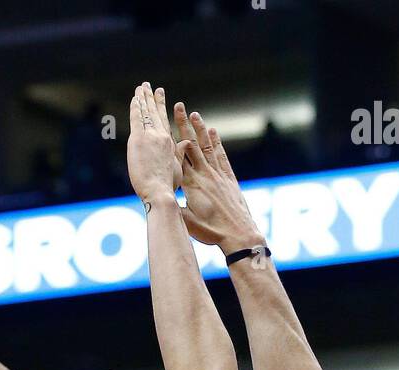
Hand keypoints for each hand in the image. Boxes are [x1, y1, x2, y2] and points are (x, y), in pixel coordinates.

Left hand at [127, 82, 182, 204]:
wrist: (159, 192)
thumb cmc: (167, 186)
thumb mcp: (177, 168)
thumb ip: (180, 153)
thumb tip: (187, 142)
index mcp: (169, 143)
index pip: (164, 120)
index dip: (161, 106)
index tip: (160, 95)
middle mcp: (161, 136)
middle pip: (155, 113)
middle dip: (151, 98)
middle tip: (148, 86)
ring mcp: (150, 136)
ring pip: (146, 112)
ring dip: (143, 98)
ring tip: (140, 88)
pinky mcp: (138, 139)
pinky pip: (137, 118)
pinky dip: (136, 107)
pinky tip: (135, 98)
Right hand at [174, 103, 262, 253]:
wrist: (239, 234)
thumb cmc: (211, 232)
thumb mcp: (187, 223)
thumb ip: (174, 209)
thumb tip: (160, 201)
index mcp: (191, 185)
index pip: (178, 156)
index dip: (171, 138)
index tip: (164, 123)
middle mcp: (205, 175)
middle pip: (191, 144)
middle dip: (183, 124)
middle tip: (178, 106)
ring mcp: (218, 175)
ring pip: (207, 146)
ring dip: (200, 129)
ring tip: (193, 113)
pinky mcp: (229, 179)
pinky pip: (221, 156)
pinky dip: (216, 143)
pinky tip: (212, 132)